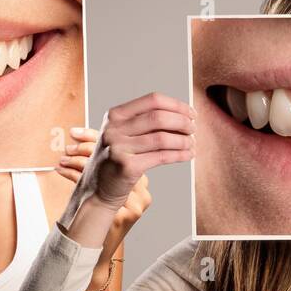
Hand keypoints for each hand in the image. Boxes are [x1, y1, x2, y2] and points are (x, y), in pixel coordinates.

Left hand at [59, 126, 149, 255]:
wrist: (99, 250)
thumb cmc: (101, 217)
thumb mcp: (108, 191)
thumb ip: (107, 170)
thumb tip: (86, 140)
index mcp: (141, 182)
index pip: (125, 149)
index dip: (98, 137)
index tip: (76, 132)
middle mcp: (142, 192)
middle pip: (118, 157)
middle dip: (88, 147)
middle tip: (68, 145)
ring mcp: (135, 204)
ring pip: (106, 171)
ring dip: (78, 161)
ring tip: (62, 159)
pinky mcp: (124, 216)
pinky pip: (98, 189)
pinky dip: (74, 176)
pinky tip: (61, 171)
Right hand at [93, 92, 195, 210]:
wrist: (97, 190)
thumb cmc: (115, 161)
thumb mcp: (122, 135)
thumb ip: (145, 123)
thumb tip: (183, 115)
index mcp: (115, 115)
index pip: (152, 100)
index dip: (177, 105)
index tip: (191, 113)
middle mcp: (114, 129)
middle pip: (159, 117)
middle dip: (183, 122)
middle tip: (193, 129)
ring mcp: (119, 148)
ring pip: (162, 138)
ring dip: (184, 140)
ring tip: (192, 144)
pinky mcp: (127, 167)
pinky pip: (161, 157)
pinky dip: (180, 155)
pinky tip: (189, 155)